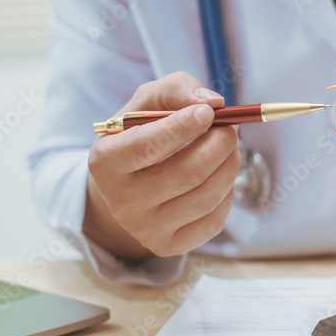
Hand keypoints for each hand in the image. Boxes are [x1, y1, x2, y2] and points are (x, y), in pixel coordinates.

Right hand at [84, 71, 241, 259]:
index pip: (147, 145)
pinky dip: (227, 194)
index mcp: (105, 161)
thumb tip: (214, 102)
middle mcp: (120, 200)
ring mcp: (144, 228)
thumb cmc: (141, 135)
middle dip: (220, 144)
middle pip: (187, 173)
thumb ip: (176, 90)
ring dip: (230, 166)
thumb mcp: (147, 103)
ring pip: (206, 196)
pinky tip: (218, 178)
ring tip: (228, 149)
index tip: (209, 112)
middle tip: (230, 129)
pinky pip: (213, 221)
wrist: (127, 185)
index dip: (183, 127)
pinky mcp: (168, 245)